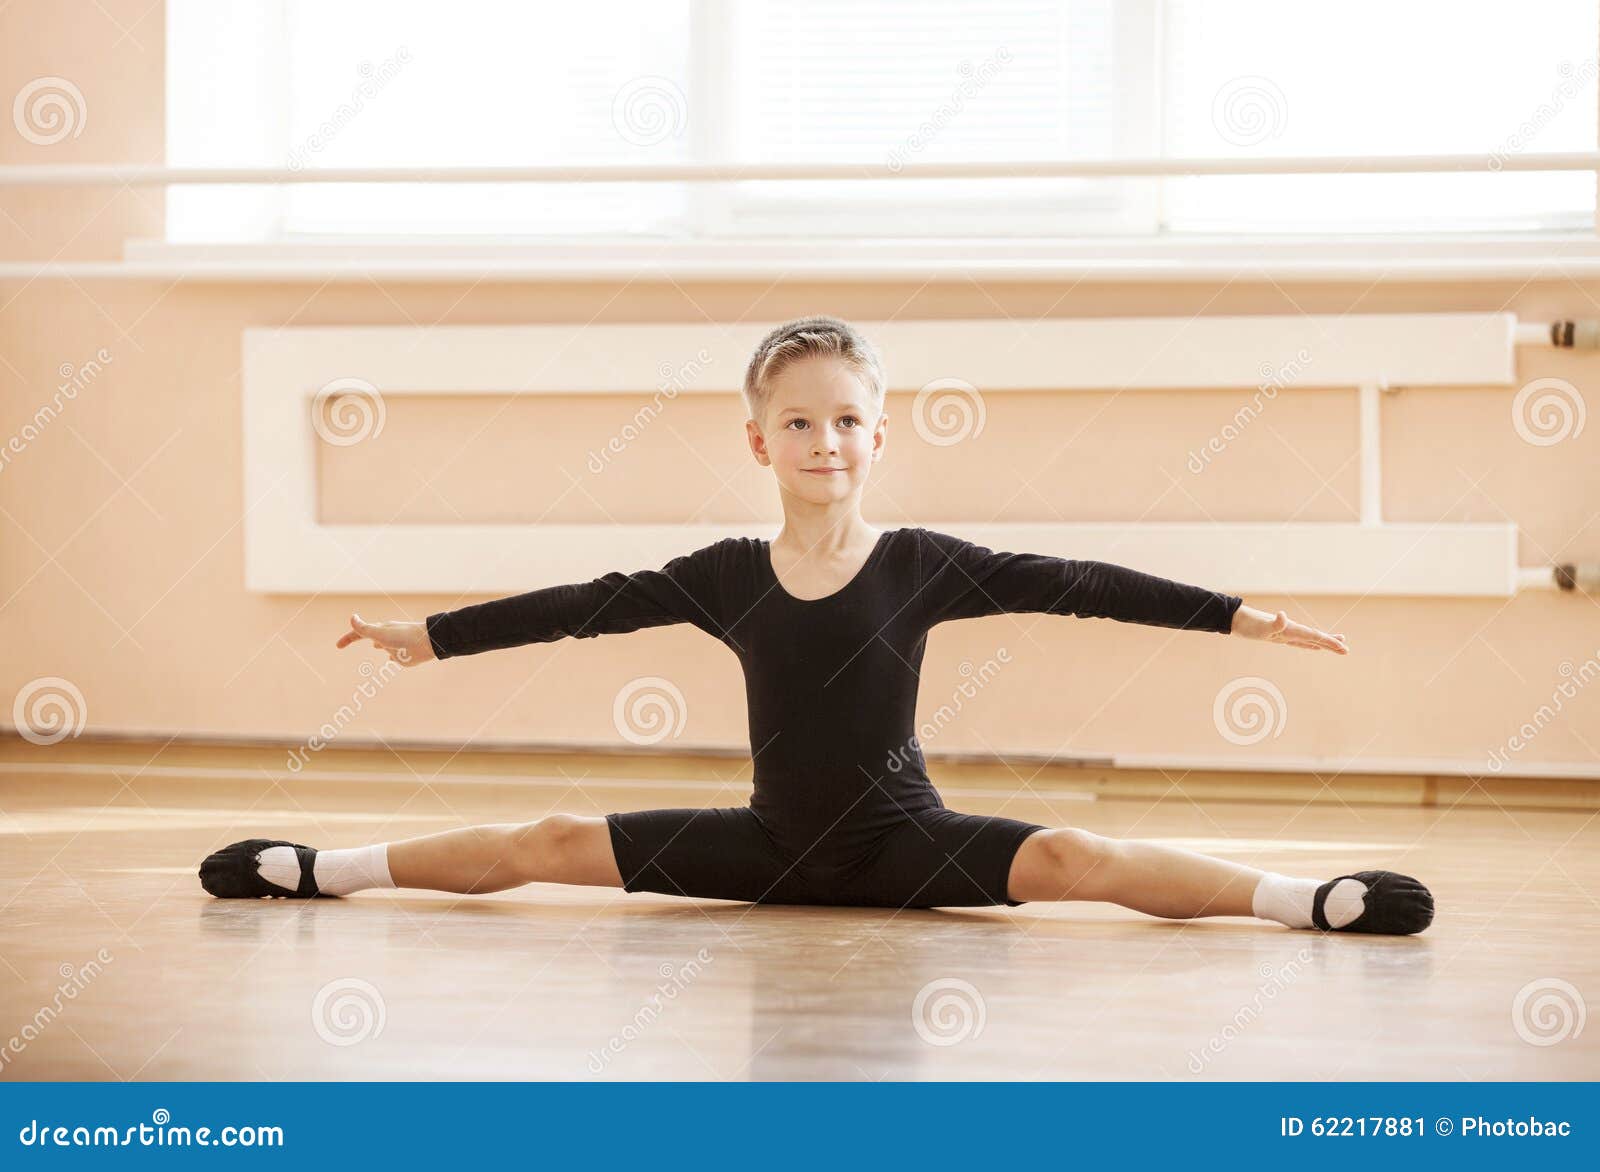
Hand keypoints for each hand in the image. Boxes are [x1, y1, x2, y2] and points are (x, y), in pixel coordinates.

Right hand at [336, 612, 436, 666]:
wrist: (429, 643)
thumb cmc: (404, 639)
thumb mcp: (382, 634)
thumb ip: (366, 628)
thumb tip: (352, 617)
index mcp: (380, 630)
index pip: (359, 633)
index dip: (348, 639)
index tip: (337, 646)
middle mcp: (388, 636)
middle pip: (371, 635)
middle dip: (360, 637)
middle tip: (351, 640)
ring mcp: (397, 644)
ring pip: (384, 643)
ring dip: (378, 644)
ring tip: (374, 646)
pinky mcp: (407, 653)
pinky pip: (396, 654)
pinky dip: (391, 655)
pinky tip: (391, 659)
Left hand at [1229, 604, 1348, 653]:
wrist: (1238, 620)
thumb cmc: (1249, 624)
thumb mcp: (1261, 626)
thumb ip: (1274, 623)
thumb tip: (1282, 615)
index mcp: (1291, 629)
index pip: (1314, 636)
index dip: (1329, 642)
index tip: (1343, 648)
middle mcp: (1291, 630)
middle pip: (1316, 637)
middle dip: (1331, 643)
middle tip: (1346, 650)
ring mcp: (1287, 633)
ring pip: (1310, 639)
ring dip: (1324, 643)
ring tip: (1338, 645)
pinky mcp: (1281, 637)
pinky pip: (1300, 642)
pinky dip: (1310, 644)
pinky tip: (1315, 647)